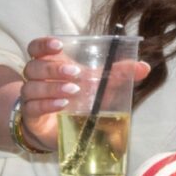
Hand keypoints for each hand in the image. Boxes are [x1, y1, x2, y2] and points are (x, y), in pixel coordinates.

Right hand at [15, 37, 151, 151]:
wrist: (65, 131)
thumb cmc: (80, 100)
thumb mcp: (99, 85)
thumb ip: (119, 74)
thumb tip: (144, 67)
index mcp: (51, 64)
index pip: (36, 48)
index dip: (43, 45)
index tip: (58, 45)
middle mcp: (37, 79)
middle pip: (34, 66)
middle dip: (53, 68)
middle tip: (75, 73)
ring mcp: (31, 97)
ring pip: (31, 87)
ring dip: (52, 87)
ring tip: (73, 91)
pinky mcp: (31, 116)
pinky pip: (32, 107)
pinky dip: (46, 104)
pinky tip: (62, 105)